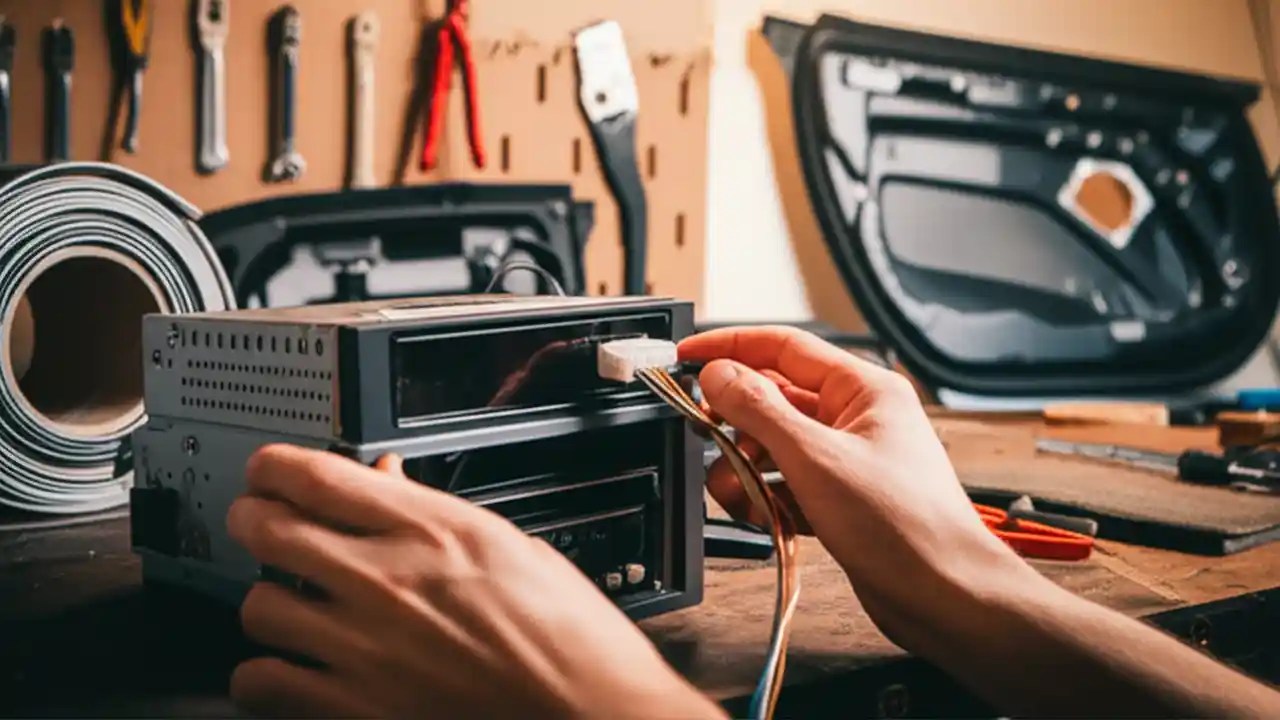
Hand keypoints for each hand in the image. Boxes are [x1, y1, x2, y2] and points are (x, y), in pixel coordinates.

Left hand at [226, 445, 723, 719]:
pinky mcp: (354, 709)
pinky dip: (265, 674)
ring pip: (257, 605)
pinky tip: (292, 667)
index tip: (269, 470)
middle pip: (268, 528)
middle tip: (260, 522)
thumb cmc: (569, 638)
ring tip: (291, 605)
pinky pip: (261, 682)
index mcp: (432, 530)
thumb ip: (436, 513)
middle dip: (252, 517)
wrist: (592, 716)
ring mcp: (364, 649)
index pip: (314, 475)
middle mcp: (387, 582)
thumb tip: (387, 483)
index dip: (273, 465)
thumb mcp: (512, 546)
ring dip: (267, 600)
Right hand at [679, 327, 1037, 650]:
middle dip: (735, 423)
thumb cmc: (907, 525)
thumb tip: (718, 374)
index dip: (731, 347)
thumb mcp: (816, 458)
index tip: (689, 357)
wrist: (944, 596)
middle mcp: (857, 418)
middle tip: (703, 435)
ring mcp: (848, 460)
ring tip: (738, 493)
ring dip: (746, 468)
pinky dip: (767, 498)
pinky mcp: (840, 499)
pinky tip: (764, 516)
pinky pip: (786, 484)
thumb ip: (760, 410)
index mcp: (864, 389)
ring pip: (775, 446)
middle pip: (774, 399)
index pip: (784, 347)